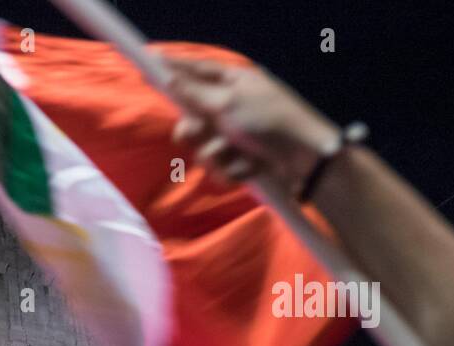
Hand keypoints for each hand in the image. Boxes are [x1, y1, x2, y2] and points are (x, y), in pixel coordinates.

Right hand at [164, 56, 339, 193]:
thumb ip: (194, 94)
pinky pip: (220, 168)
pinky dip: (232, 171)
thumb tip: (170, 77)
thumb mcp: (227, 103)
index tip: (149, 65)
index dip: (174, 69)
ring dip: (216, 156)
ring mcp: (238, 136)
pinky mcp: (242, 161)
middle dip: (194, 132)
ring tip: (234, 156)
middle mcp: (233, 107)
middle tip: (199, 134)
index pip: (197, 70)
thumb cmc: (268, 122)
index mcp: (234, 84)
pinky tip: (249, 168)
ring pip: (204, 148)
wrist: (304, 160)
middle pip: (193, 117)